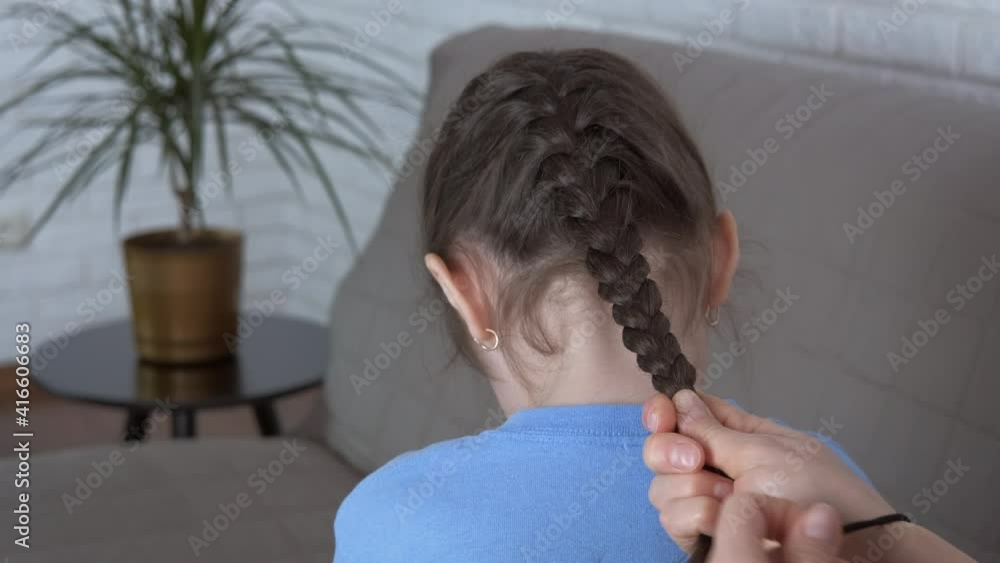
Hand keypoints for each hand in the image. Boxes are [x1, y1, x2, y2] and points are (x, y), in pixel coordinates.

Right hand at [642, 390, 892, 552]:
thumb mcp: (763, 451)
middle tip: (697, 460)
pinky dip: (693, 516)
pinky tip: (719, 520)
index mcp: (734, 434)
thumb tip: (679, 398)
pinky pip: (673, 520)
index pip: (683, 414)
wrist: (846, 545)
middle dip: (670, 452)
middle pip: (662, 450)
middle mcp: (716, 466)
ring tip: (729, 498)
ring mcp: (709, 503)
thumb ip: (713, 430)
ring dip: (692, 488)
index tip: (662, 416)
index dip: (663, 412)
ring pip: (662, 487)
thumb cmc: (817, 490)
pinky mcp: (705, 536)